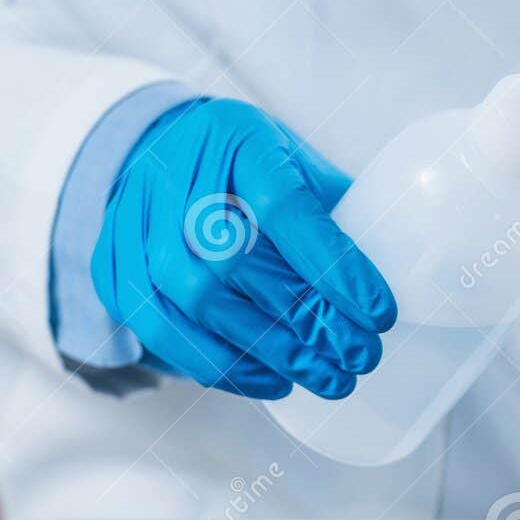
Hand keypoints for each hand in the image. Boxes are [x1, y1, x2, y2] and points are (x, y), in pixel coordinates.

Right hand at [91, 99, 395, 398]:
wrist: (163, 149)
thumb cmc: (251, 166)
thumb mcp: (298, 163)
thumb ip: (339, 212)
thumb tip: (408, 272)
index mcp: (234, 137)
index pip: (284, 206)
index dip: (333, 266)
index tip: (380, 314)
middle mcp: (173, 172)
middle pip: (234, 262)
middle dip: (305, 321)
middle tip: (360, 359)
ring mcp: (131, 219)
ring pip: (192, 300)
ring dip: (266, 351)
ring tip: (324, 378)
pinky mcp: (111, 265)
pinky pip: (158, 328)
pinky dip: (219, 365)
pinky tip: (270, 382)